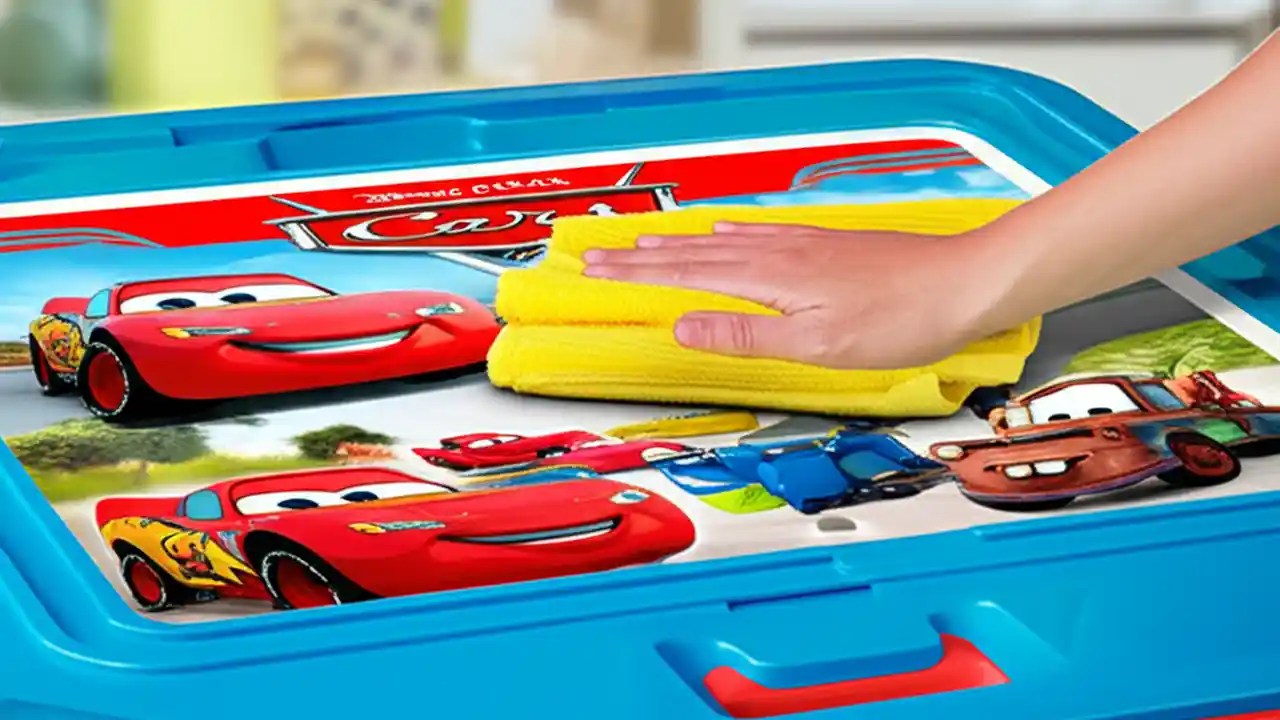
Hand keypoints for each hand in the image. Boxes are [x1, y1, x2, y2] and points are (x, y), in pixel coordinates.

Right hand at [582, 222, 1015, 369]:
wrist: (963, 283)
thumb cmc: (901, 320)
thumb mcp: (817, 345)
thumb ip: (746, 334)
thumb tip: (684, 327)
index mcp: (769, 277)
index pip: (684, 275)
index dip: (636, 273)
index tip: (595, 270)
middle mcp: (778, 252)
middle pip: (694, 253)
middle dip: (643, 256)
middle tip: (599, 255)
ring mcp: (801, 245)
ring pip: (721, 241)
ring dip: (677, 244)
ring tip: (645, 243)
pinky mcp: (823, 246)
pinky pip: (756, 234)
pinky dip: (726, 234)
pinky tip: (724, 233)